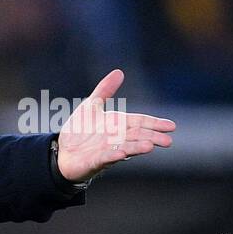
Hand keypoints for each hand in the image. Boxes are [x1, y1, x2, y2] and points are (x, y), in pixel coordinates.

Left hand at [56, 69, 175, 182]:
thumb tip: (119, 72)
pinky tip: (122, 153)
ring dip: (136, 147)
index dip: (154, 124)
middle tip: (168, 141)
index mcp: (117, 125)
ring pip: (125, 148)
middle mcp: (115, 138)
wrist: (60, 151)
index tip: (171, 126)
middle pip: (136, 136)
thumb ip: (104, 91)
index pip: (139, 122)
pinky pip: (105, 158)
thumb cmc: (79, 130)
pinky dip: (113, 156)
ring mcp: (106, 151)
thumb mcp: (91, 106)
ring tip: (150, 146)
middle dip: (151, 137)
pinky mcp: (94, 161)